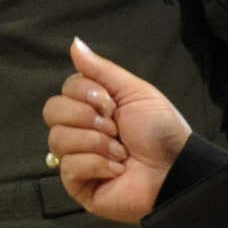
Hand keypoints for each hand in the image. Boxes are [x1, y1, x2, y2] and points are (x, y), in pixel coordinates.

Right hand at [41, 37, 192, 222]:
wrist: (175, 169)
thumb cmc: (160, 131)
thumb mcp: (134, 91)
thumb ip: (100, 69)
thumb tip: (74, 42)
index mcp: (91, 108)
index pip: (64, 90)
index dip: (85, 94)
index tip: (111, 104)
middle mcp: (80, 130)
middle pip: (52, 111)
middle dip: (85, 117)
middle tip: (114, 127)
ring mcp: (77, 158)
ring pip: (57, 139)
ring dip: (95, 142)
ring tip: (120, 151)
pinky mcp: (78, 184)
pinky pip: (68, 166)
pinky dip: (96, 164)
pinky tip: (116, 169)